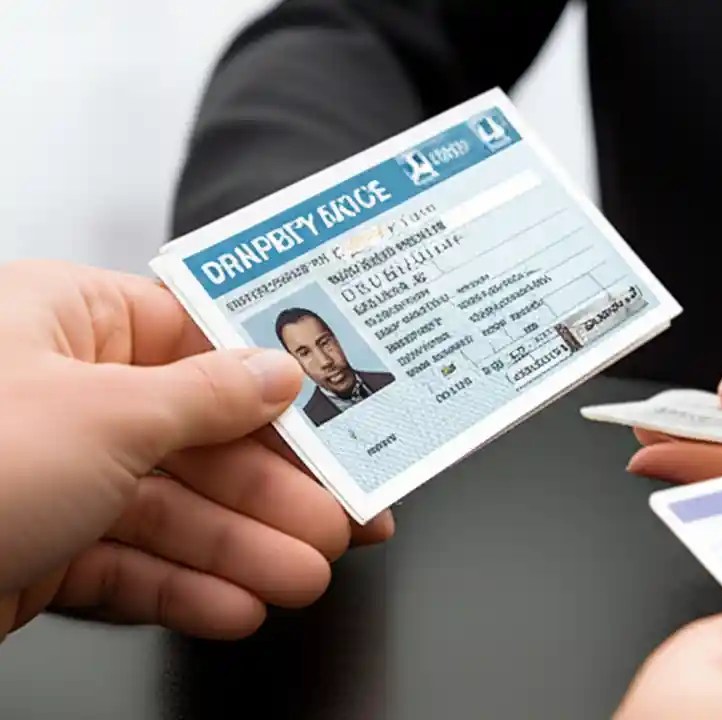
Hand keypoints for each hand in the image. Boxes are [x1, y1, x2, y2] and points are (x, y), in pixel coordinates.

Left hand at [0, 260, 391, 641]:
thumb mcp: (104, 414)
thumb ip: (206, 395)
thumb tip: (276, 371)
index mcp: (66, 322)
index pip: (202, 344)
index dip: (280, 388)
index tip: (343, 418)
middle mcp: (60, 393)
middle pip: (199, 437)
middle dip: (275, 490)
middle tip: (343, 522)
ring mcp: (50, 475)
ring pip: (172, 509)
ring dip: (245, 549)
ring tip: (303, 578)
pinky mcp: (38, 549)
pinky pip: (130, 564)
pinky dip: (186, 588)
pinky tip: (236, 606)